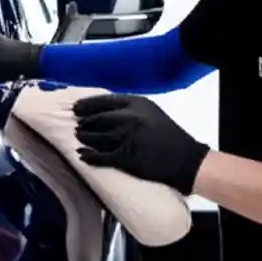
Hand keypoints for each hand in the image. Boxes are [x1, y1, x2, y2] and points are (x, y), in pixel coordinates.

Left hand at [73, 94, 209, 193]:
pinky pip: (100, 156)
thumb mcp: (151, 113)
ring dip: (84, 137)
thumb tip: (101, 110)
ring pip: (95, 137)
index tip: (76, 107)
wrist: (185, 159)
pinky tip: (81, 154)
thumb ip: (129, 109)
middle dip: (84, 121)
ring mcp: (127, 138)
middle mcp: (130, 118)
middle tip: (76, 124)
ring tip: (78, 137)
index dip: (86, 104)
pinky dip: (88, 155)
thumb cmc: (168, 136)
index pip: (103, 101)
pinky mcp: (126, 158)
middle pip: (97, 118)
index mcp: (137, 104)